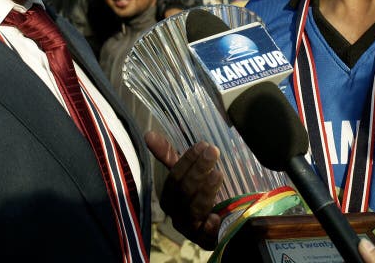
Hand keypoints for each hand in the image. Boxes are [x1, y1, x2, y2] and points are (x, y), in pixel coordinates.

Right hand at [145, 131, 222, 249]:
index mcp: (170, 197)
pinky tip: (217, 215)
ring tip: (218, 174)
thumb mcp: (190, 171)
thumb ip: (169, 155)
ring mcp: (191, 229)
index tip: (203, 145)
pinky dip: (209, 225)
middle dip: (198, 170)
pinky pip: (205, 235)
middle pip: (184, 192)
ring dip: (206, 190)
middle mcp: (177, 214)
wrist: (226, 218)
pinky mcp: (205, 240)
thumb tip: (148, 134)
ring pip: (193, 210)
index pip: (174, 177)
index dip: (187, 161)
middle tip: (213, 152)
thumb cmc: (203, 190)